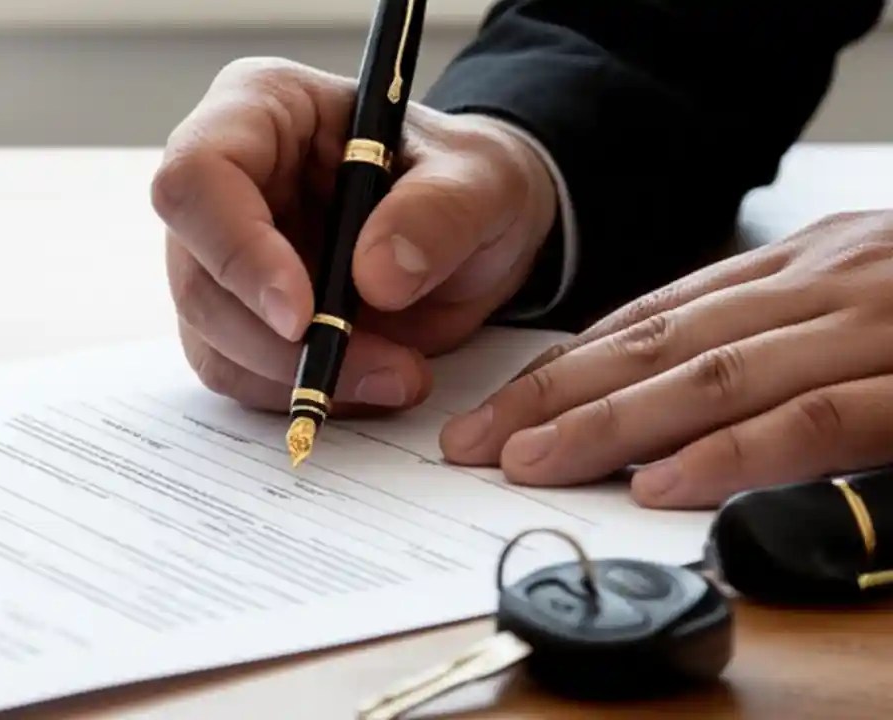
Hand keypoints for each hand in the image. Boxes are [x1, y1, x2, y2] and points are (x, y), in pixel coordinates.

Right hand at [151, 58, 556, 414]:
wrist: (474, 235)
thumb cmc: (466, 182)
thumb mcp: (483, 180)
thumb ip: (439, 215)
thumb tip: (376, 278)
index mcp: (260, 110)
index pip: (198, 178)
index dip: (238, 252)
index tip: (302, 317)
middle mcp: (221, 182)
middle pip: (198, 275)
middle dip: (281, 343)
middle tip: (379, 369)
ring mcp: (220, 255)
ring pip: (211, 338)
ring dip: (296, 377)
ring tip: (396, 375)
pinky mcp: (236, 317)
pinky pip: (238, 374)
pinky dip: (298, 393)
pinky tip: (366, 382)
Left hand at [440, 210, 892, 508]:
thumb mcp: (862, 297)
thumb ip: (777, 341)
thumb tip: (676, 400)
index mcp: (797, 267)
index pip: (655, 316)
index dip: (566, 365)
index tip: (496, 409)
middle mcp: (816, 285)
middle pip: (659, 342)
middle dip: (553, 396)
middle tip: (472, 442)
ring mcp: (866, 328)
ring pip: (712, 376)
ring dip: (609, 423)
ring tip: (529, 462)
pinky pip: (813, 420)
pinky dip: (728, 455)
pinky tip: (657, 484)